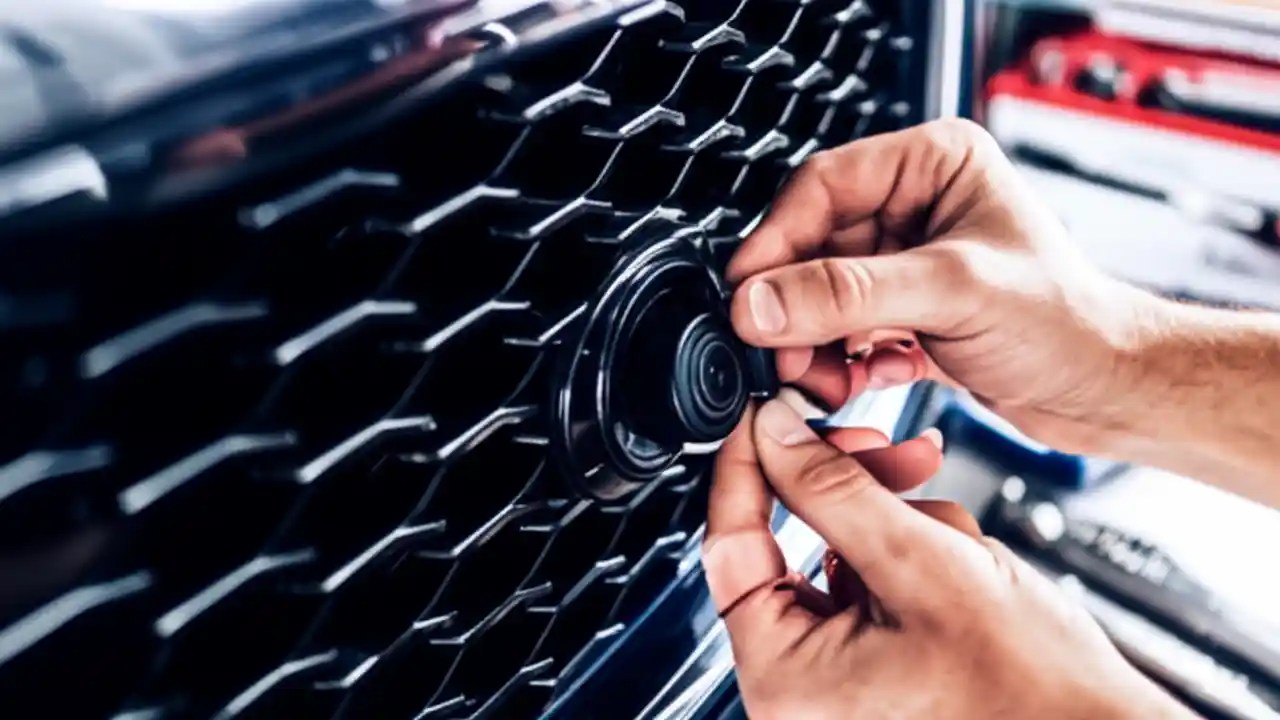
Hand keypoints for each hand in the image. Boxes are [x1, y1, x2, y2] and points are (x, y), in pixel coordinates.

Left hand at [702, 397, 1191, 719]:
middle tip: (882, 446)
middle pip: (787, 546)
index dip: (748, 466)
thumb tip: (771, 436)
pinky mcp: (878, 668)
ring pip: (836, 558)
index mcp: (783, 677)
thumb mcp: (922, 563)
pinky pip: (870, 586)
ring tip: (953, 533)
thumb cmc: (1032, 690)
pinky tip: (960, 560)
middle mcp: (798, 688)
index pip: (730, 545)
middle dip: (845, 490)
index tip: (769, 416)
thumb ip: (832, 492)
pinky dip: (912, 556)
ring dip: (892, 523)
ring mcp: (839, 681)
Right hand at [726, 118, 1160, 455]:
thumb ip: (848, 294)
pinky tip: (860, 380)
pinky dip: (839, 363)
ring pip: (821, 296)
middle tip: (775, 349)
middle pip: (813, 248)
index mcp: (933, 165)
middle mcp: (916, 207)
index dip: (776, 242)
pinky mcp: (905, 314)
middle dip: (794, 307)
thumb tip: (761, 302)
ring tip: (818, 378)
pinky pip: (841, 333)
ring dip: (812, 343)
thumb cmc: (1068, 323)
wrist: (1108, 393)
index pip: (821, 188)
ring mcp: (907, 264)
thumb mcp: (952, 292)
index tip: (745, 293)